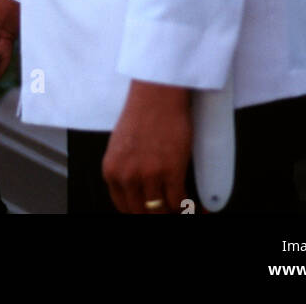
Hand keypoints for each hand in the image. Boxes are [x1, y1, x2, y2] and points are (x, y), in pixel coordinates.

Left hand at [102, 80, 192, 213]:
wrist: (158, 92)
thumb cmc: (143, 111)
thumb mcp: (122, 145)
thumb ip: (125, 168)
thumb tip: (137, 189)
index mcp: (112, 170)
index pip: (124, 207)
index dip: (140, 212)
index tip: (152, 211)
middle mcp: (126, 175)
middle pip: (141, 212)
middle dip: (157, 214)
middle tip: (169, 210)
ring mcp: (148, 174)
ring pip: (161, 211)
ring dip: (173, 211)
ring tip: (182, 208)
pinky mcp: (171, 170)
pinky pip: (179, 202)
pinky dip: (188, 207)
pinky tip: (194, 204)